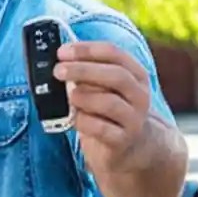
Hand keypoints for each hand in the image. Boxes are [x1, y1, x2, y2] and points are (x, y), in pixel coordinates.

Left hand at [53, 41, 152, 175]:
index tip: (62, 52)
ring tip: (70, 97)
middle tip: (58, 71)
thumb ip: (87, 73)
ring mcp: (134, 119)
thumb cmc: (108, 110)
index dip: (86, 50)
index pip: (114, 53)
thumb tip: (61, 60)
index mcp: (136, 74)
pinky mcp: (123, 140)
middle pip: (116, 75)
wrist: (128, 146)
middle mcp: (139, 95)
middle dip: (83, 70)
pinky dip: (83, 121)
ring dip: (84, 97)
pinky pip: (101, 128)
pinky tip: (76, 119)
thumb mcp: (103, 87)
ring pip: (109, 102)